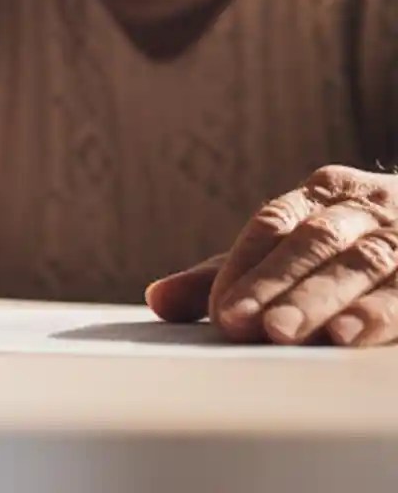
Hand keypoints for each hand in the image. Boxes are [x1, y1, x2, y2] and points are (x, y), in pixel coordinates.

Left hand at [147, 166, 397, 346]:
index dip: (247, 266)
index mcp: (320, 195)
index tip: (222, 311)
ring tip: (293, 333)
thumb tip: (157, 300)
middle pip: (316, 242)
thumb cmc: (346, 248)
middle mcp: (365, 208)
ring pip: (365, 263)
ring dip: (327, 299)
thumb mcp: (287, 255)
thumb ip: (225, 277)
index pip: (275, 222)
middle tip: (252, 326)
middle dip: (281, 285)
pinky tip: (352, 335)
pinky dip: (382, 313)